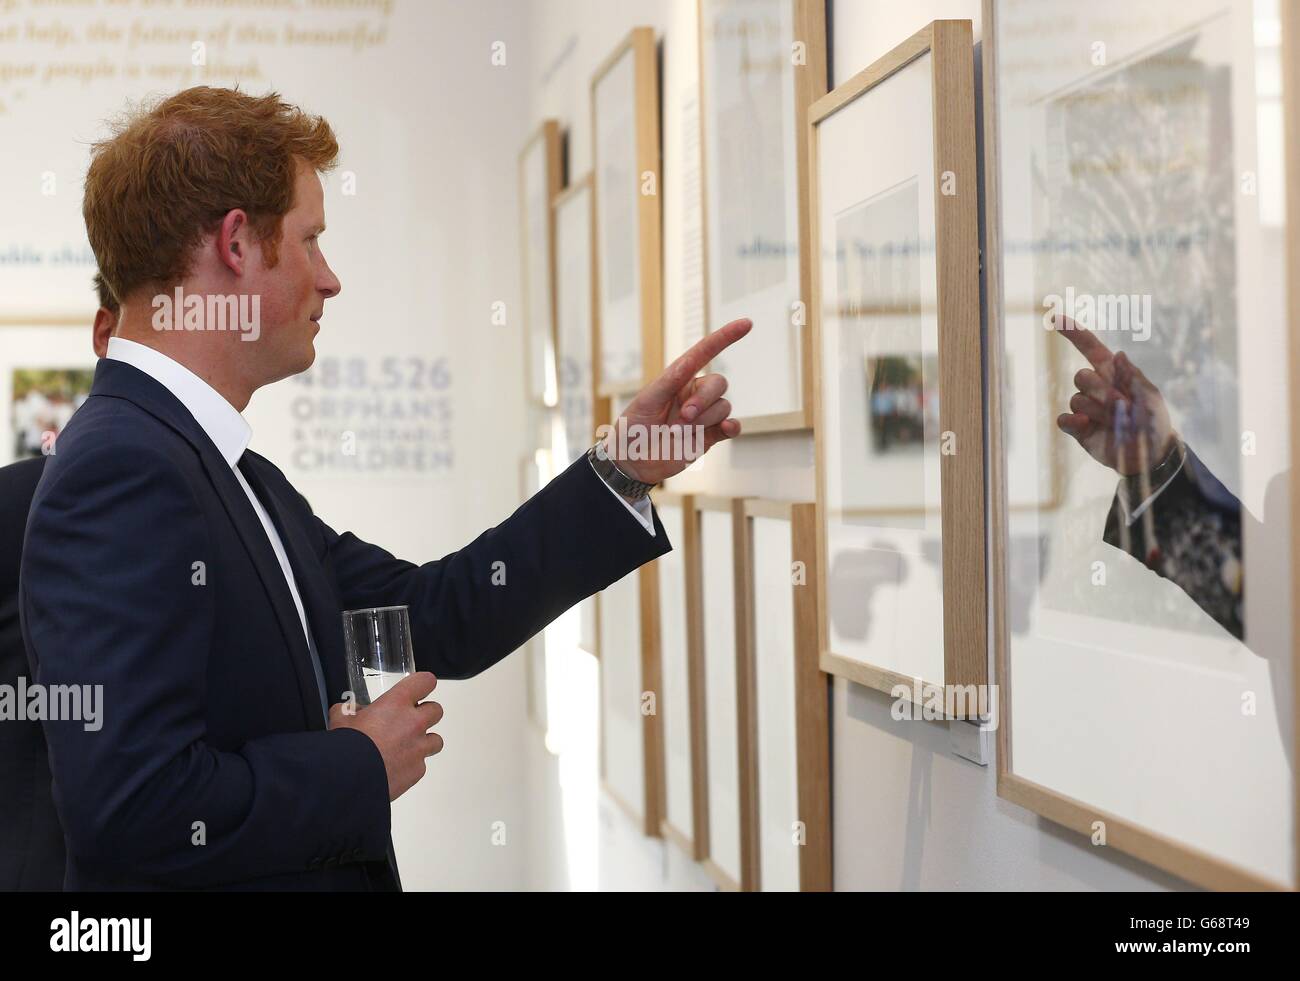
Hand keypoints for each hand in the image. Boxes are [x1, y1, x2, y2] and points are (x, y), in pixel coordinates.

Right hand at [328, 671, 443, 802]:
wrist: (349, 779)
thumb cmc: (347, 748)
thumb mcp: (341, 719)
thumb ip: (349, 710)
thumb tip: (349, 710)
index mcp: (397, 704)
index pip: (425, 681)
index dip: (422, 684)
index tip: (419, 688)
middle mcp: (414, 723)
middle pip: (437, 710)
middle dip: (425, 714)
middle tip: (409, 721)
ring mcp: (419, 748)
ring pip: (436, 740)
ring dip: (424, 741)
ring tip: (406, 746)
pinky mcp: (418, 771)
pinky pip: (421, 765)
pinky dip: (412, 765)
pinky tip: (396, 767)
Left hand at [603, 317, 752, 483]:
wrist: (631, 461)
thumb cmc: (633, 426)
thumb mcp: (647, 399)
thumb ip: (669, 382)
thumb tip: (689, 362)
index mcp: (679, 378)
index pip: (705, 353)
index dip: (725, 338)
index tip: (746, 324)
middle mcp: (694, 394)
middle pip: (718, 383)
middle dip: (703, 399)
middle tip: (683, 416)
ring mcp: (704, 416)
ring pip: (723, 406)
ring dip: (703, 419)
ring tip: (678, 434)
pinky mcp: (710, 436)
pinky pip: (731, 426)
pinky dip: (732, 426)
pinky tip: (727, 428)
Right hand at [1052, 314, 1175, 475]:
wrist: (1149, 454)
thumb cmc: (1153, 421)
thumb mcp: (1150, 395)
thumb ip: (1133, 376)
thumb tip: (1118, 354)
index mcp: (1112, 374)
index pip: (1090, 348)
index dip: (1074, 333)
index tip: (1055, 318)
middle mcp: (1095, 388)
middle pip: (1081, 376)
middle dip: (1099, 390)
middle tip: (1121, 405)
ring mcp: (1084, 408)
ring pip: (1076, 399)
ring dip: (1097, 411)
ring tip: (1116, 422)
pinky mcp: (1077, 428)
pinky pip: (1064, 419)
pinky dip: (1073, 421)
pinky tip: (1086, 425)